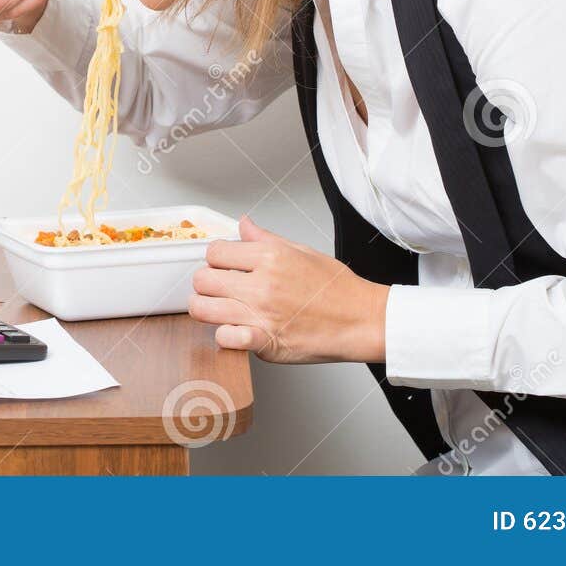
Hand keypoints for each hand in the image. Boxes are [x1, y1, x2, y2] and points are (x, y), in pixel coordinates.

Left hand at [189, 214, 389, 363]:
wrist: (362, 319)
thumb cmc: (337, 288)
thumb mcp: (301, 251)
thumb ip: (265, 238)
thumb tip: (244, 224)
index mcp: (269, 258)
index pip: (214, 252)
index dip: (216, 259)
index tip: (223, 266)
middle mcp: (261, 285)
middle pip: (202, 279)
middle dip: (206, 283)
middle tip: (218, 288)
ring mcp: (261, 314)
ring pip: (203, 309)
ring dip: (205, 309)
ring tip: (217, 309)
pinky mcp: (265, 342)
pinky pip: (225, 338)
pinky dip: (224, 336)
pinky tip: (234, 331)